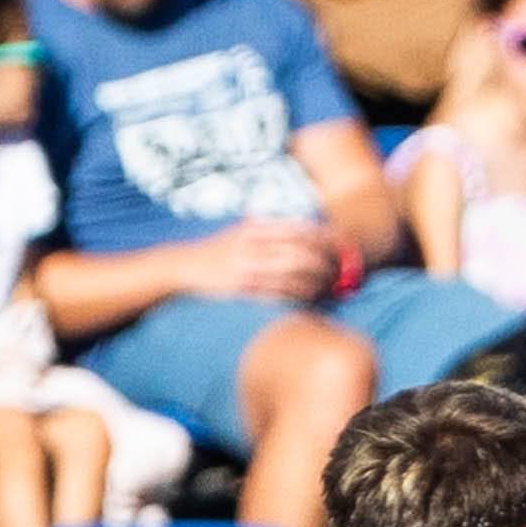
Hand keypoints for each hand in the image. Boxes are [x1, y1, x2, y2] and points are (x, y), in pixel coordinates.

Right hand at [190, 220, 341, 304]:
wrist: (185, 267)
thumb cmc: (220, 249)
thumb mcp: (242, 230)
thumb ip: (271, 228)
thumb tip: (306, 228)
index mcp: (255, 229)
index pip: (298, 230)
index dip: (323, 238)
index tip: (340, 245)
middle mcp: (253, 245)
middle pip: (300, 253)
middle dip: (324, 264)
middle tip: (338, 271)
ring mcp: (247, 268)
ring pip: (293, 275)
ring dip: (315, 283)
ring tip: (328, 287)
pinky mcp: (243, 289)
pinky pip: (279, 294)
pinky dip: (298, 297)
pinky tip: (309, 298)